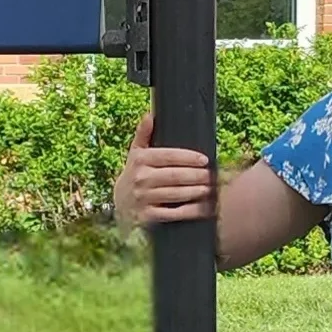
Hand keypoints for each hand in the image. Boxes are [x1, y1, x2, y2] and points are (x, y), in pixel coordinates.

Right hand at [113, 111, 214, 230]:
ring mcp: (144, 198)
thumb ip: (143, 133)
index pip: (169, 156)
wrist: (120, 201)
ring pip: (176, 194)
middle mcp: (141, 178)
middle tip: (212, 175)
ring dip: (196, 192)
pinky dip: (190, 211)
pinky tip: (202, 208)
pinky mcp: (148, 217)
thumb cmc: (135, 172)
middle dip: (197, 175)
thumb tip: (149, 115)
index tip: (205, 159)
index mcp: (141, 160)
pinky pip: (173, 214)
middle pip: (175, 176)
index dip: (189, 158)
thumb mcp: (136, 152)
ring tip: (210, 189)